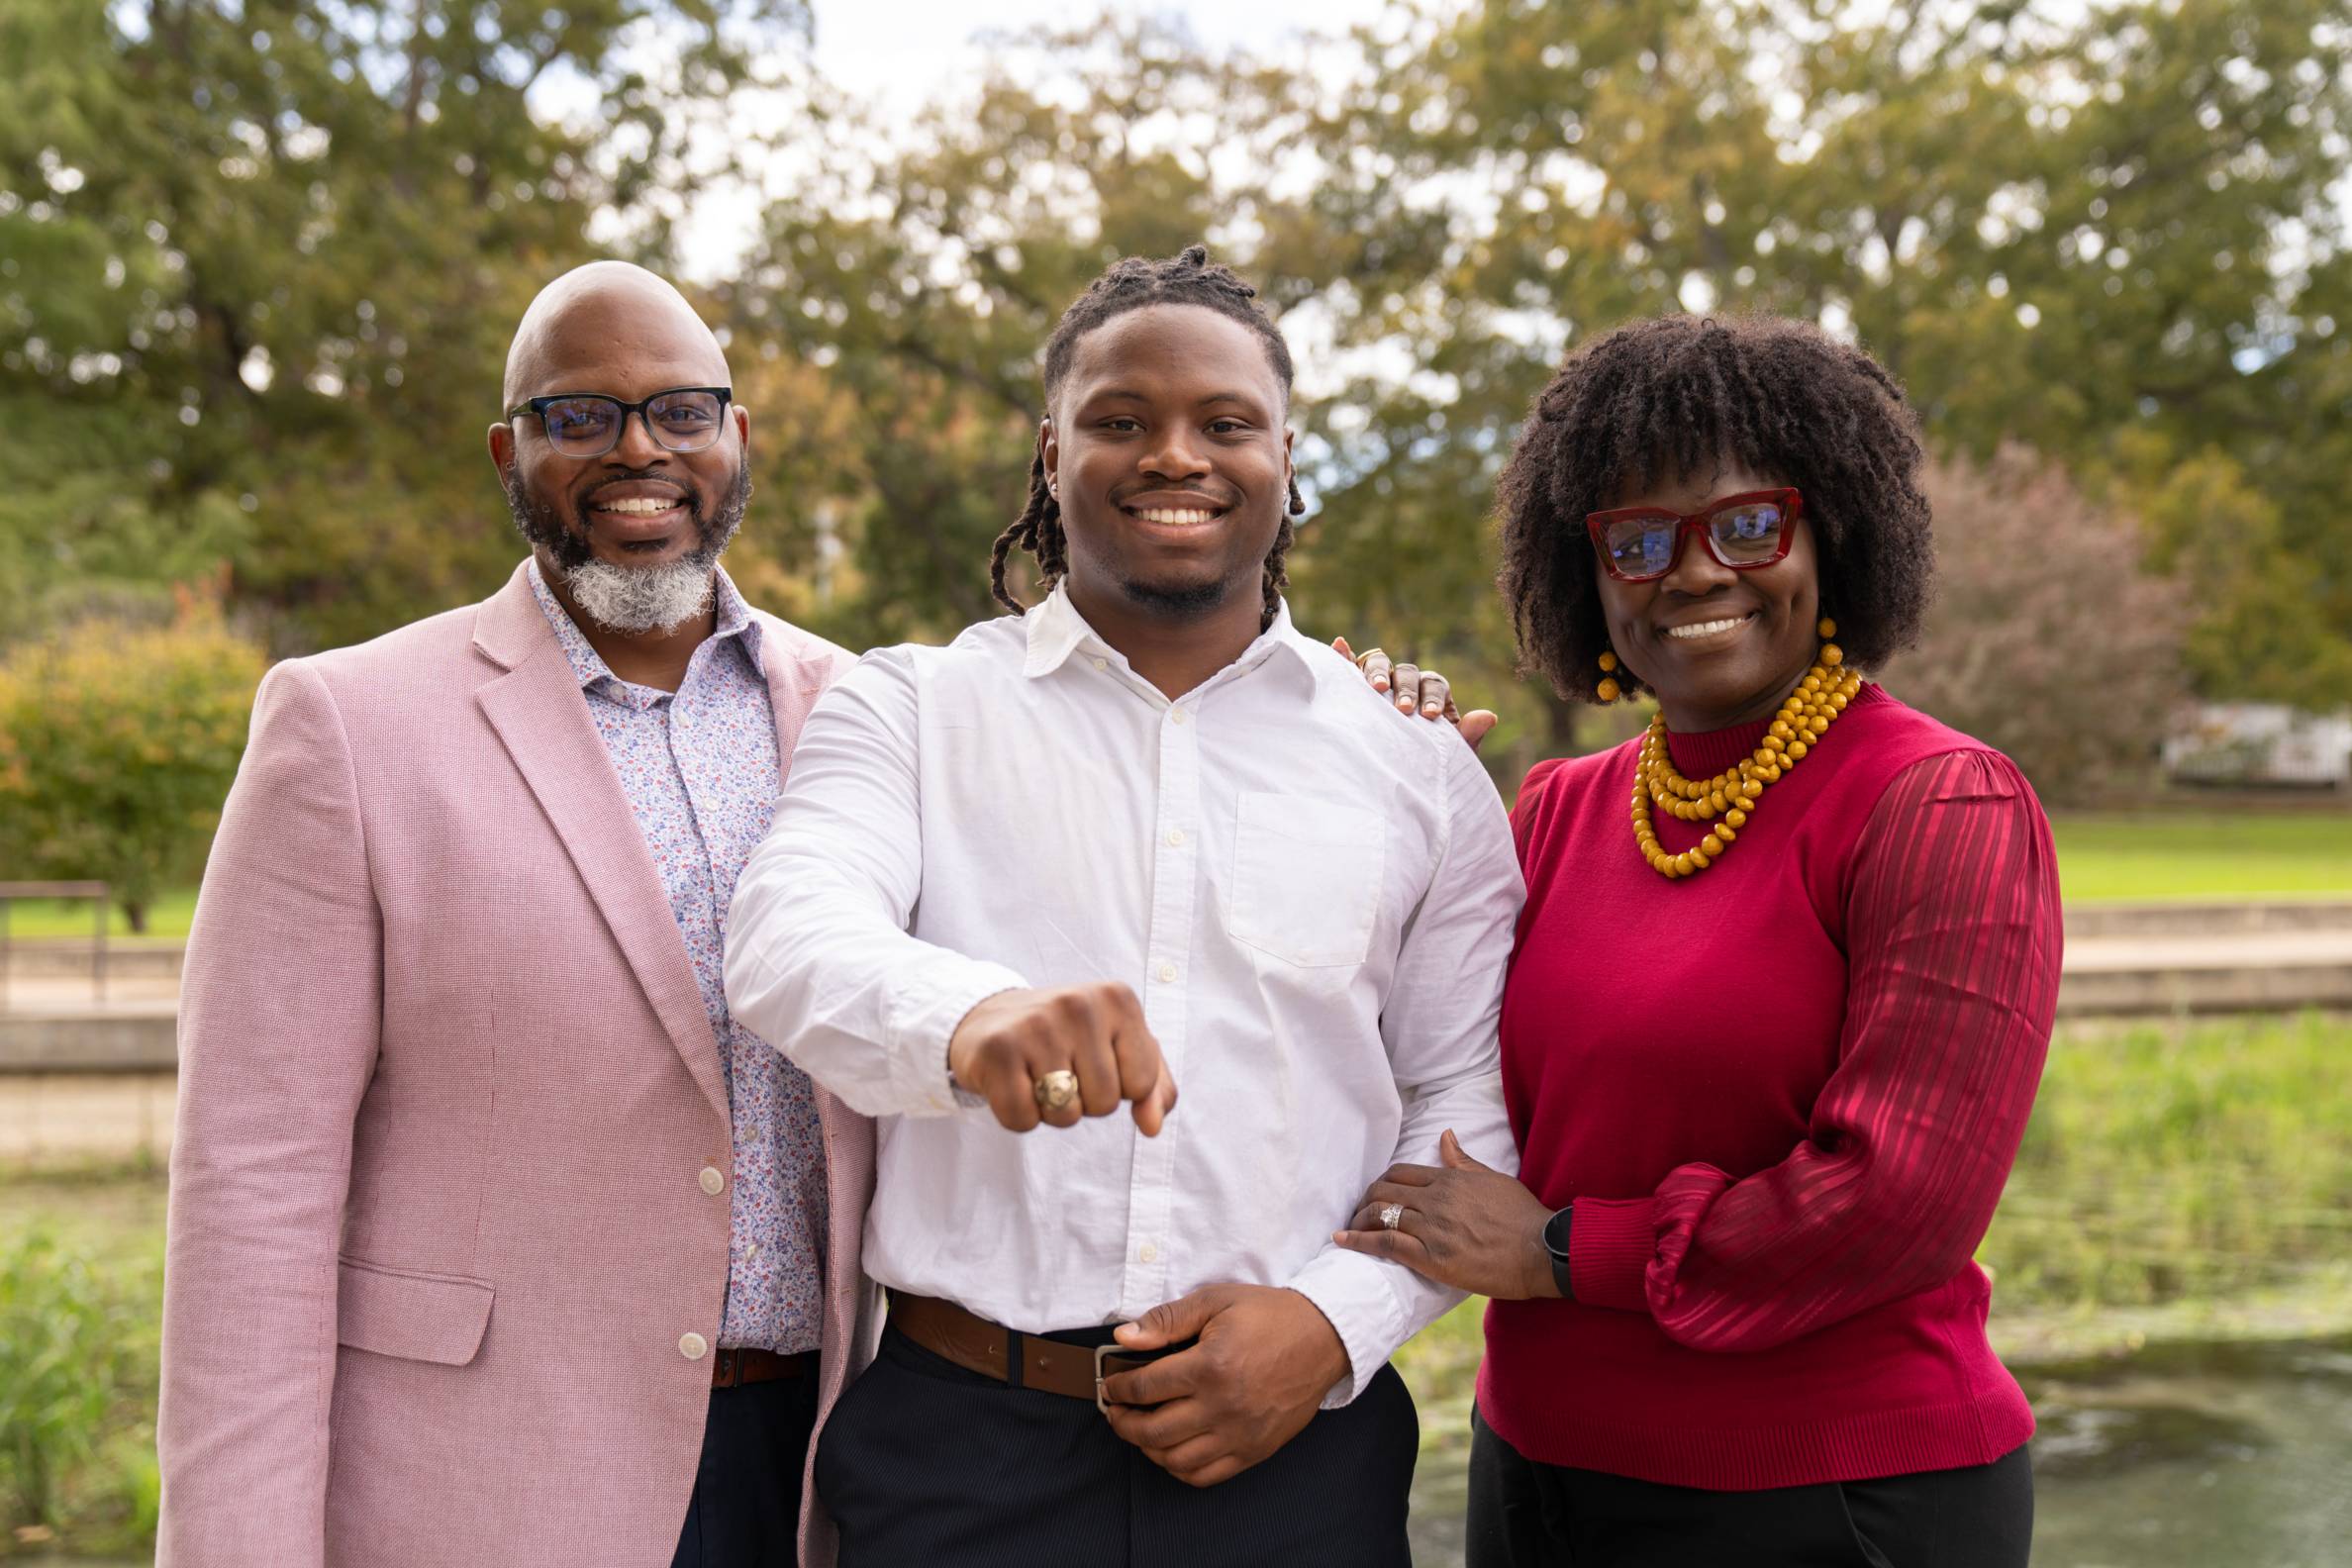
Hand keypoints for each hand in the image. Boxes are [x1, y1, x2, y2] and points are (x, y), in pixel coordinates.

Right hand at [946, 983, 1176, 1135]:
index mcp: (1118, 998)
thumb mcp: (1119, 1048)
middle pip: (1105, 1103)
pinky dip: (1018, 1116)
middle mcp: (1078, 1004)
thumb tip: (1153, 1126)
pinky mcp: (997, 1049)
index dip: (1120, 1087)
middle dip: (1084, 1101)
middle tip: (1060, 1069)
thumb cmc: (1066, 1039)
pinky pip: (1022, 1119)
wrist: (989, 1019)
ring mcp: (1035, 1024)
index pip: (1141, 1083)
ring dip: (1051, 1111)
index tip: (1095, 1062)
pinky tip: (1011, 1083)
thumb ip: (1153, 1087)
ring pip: (1065, 1115)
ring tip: (1036, 1075)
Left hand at [1099, 1284, 1350, 1486]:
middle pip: (1153, 1430)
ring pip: (1176, 1460)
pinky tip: (1172, 1452)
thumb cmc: (1269, 1315)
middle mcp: (1223, 1406)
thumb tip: (1124, 1337)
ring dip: (1148, 1449)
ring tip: (1140, 1431)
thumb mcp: (1216, 1301)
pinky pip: (1207, 1475)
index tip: (1111, 1385)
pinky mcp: (1255, 1450)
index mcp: (1210, 1366)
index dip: (1120, 1388)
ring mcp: (1240, 1433)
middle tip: (1116, 1412)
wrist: (1324, 1337)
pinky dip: (1180, 1469)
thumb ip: (1167, 1319)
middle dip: (1124, 1423)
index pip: (1146, 1387)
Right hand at [1333, 636, 1497, 749]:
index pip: (1435, 684)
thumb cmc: (1428, 761)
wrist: (1402, 775)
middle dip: (1406, 689)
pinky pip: (1351, 667)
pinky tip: (1339, 645)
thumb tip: (1489, 717)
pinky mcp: (1357, 686)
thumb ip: (1468, 735)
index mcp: (1433, 693)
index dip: (1433, 697)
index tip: (1429, 716)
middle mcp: (1407, 682)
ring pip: (1380, 664)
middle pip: (1407, 672)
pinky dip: (1345, 655)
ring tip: (1376, 688)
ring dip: (1378, 672)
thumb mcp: (1450, 752)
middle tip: (1403, 709)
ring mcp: (1382, 682)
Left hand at [1333, 1130, 1559, 1299]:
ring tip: (1348, 1230)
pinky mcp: (1432, 1257)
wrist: (1542, 1250)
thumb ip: (1463, 1160)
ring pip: (1380, 1214)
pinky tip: (1343, 1243)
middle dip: (1364, 1201)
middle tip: (1358, 1213)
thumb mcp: (1493, 1179)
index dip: (1381, 1183)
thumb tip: (1445, 1135)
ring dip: (1358, 1221)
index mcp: (1449, 1180)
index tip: (1374, 1194)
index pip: (1400, 1172)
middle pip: (1383, 1191)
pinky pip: (1386, 1244)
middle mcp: (1436, 1199)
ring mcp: (1432, 1228)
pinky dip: (1359, 1242)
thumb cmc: (1522, 1216)